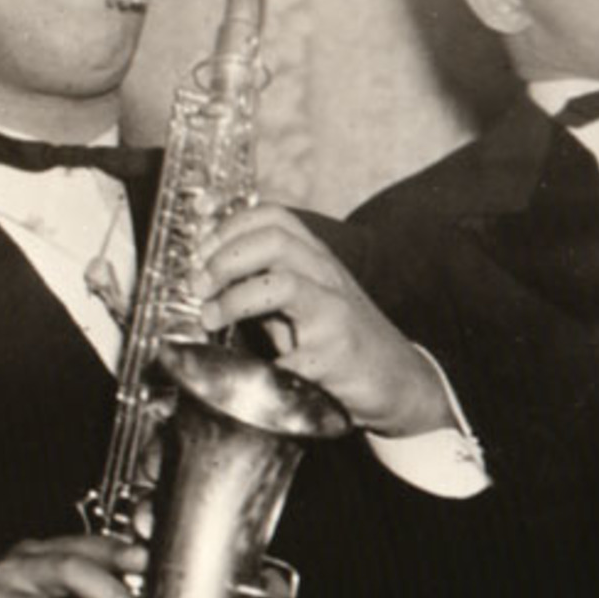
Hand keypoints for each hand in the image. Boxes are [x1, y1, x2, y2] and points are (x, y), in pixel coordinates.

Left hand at [194, 206, 449, 434]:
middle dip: (224, 260)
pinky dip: (258, 367)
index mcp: (317, 258)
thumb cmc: (340, 339)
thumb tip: (207, 274)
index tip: (200, 253)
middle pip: (273, 240)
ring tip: (212, 319)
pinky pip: (287, 357)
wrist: (399, 381)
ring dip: (235, 300)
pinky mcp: (335, 357)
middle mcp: (327, 276)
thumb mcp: (304, 300)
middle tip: (199, 287)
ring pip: (281, 283)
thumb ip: (264, 283)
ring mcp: (334, 313)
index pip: (273, 216)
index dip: (229, 227)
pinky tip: (244, 374)